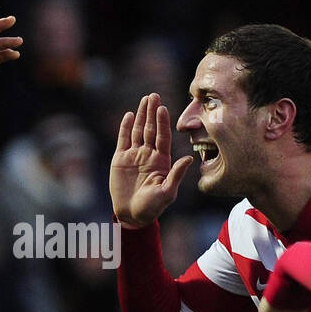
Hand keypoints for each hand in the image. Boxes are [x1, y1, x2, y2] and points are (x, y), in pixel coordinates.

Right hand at [109, 93, 194, 227]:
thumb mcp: (167, 192)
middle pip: (151, 129)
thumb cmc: (152, 207)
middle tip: (154, 96)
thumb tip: (189, 159)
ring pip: (138, 131)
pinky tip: (129, 115)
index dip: (162, 123)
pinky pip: (123, 139)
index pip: (162, 137)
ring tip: (145, 99)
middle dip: (152, 113)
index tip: (163, 108)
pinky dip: (125, 127)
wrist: (132, 215)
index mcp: (162, 161)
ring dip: (141, 115)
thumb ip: (176, 175)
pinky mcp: (121, 159)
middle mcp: (149, 155)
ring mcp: (134, 156)